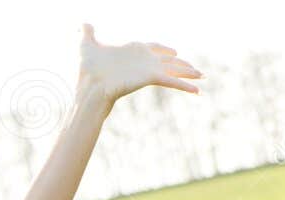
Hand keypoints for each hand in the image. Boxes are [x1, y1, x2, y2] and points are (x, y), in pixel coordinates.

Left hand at [76, 24, 201, 109]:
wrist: (89, 85)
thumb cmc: (88, 68)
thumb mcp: (87, 45)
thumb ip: (87, 33)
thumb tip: (81, 24)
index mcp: (134, 51)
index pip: (154, 48)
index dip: (164, 49)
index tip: (174, 51)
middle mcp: (144, 60)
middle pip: (169, 60)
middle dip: (183, 64)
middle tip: (196, 70)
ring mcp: (149, 69)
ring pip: (175, 69)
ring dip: (189, 73)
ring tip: (203, 77)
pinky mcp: (152, 77)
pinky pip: (173, 81)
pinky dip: (186, 86)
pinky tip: (198, 91)